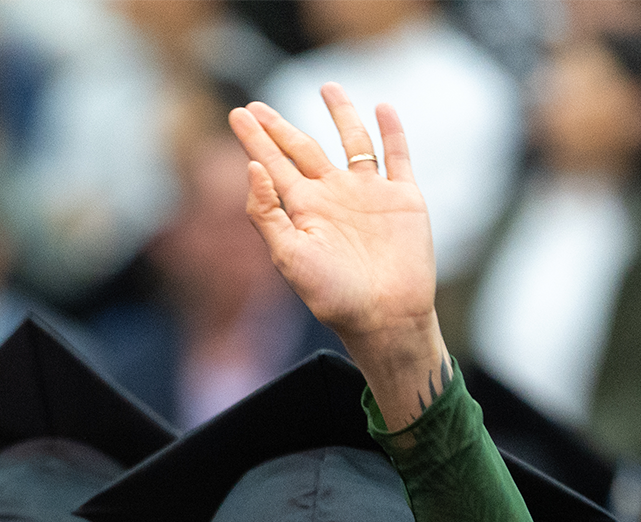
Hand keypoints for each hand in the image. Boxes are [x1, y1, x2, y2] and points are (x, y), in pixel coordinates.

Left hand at [230, 87, 448, 425]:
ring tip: (328, 86)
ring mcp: (369, 196)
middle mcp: (333, 198)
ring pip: (353, 143)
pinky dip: (392, 133)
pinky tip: (382, 109)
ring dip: (341, 115)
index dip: (255, 140)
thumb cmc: (333, 296)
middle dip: (280, 129)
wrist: (385, 317)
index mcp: (303, 210)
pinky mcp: (403, 199)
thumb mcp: (288, 256)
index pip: (273, 166)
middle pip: (303, 150)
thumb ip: (266, 212)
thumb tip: (253, 166)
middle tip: (258, 107)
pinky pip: (397, 158)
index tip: (237, 114)